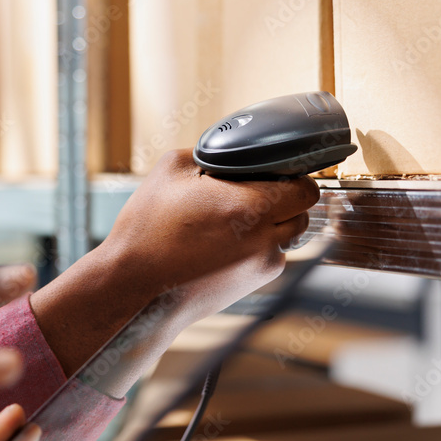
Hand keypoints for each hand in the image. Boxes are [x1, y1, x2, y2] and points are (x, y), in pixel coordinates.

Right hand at [104, 149, 318, 299]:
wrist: (134, 287)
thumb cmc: (147, 231)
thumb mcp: (170, 170)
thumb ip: (210, 153)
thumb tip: (229, 153)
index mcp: (249, 206)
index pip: (305, 188)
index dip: (292, 177)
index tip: (273, 174)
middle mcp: (264, 239)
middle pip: (302, 213)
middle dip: (283, 200)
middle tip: (251, 194)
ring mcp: (261, 266)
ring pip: (287, 236)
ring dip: (270, 225)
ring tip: (230, 221)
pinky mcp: (252, 285)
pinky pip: (269, 257)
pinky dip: (255, 247)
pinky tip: (221, 244)